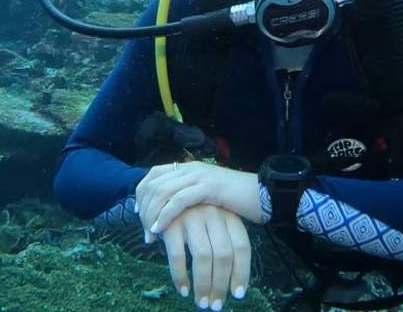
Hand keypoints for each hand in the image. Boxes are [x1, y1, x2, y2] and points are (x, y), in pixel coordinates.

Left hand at [135, 161, 262, 241]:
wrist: (263, 194)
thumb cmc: (236, 200)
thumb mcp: (206, 195)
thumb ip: (188, 198)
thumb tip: (169, 212)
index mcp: (188, 167)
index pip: (153, 175)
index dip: (141, 194)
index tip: (139, 214)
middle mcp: (190, 167)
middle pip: (153, 185)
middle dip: (144, 210)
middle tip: (145, 233)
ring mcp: (198, 176)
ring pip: (162, 192)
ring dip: (151, 215)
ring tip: (150, 234)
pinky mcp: (207, 187)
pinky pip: (178, 200)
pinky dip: (165, 215)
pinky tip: (160, 229)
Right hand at [156, 204, 251, 309]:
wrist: (164, 189)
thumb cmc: (195, 215)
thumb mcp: (215, 223)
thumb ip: (225, 246)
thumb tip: (235, 287)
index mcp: (229, 215)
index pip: (242, 247)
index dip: (242, 273)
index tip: (238, 294)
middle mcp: (213, 214)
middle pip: (224, 255)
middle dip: (220, 284)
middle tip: (216, 306)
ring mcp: (192, 217)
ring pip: (204, 257)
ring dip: (203, 285)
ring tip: (202, 303)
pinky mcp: (171, 223)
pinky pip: (178, 256)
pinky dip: (181, 276)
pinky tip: (184, 290)